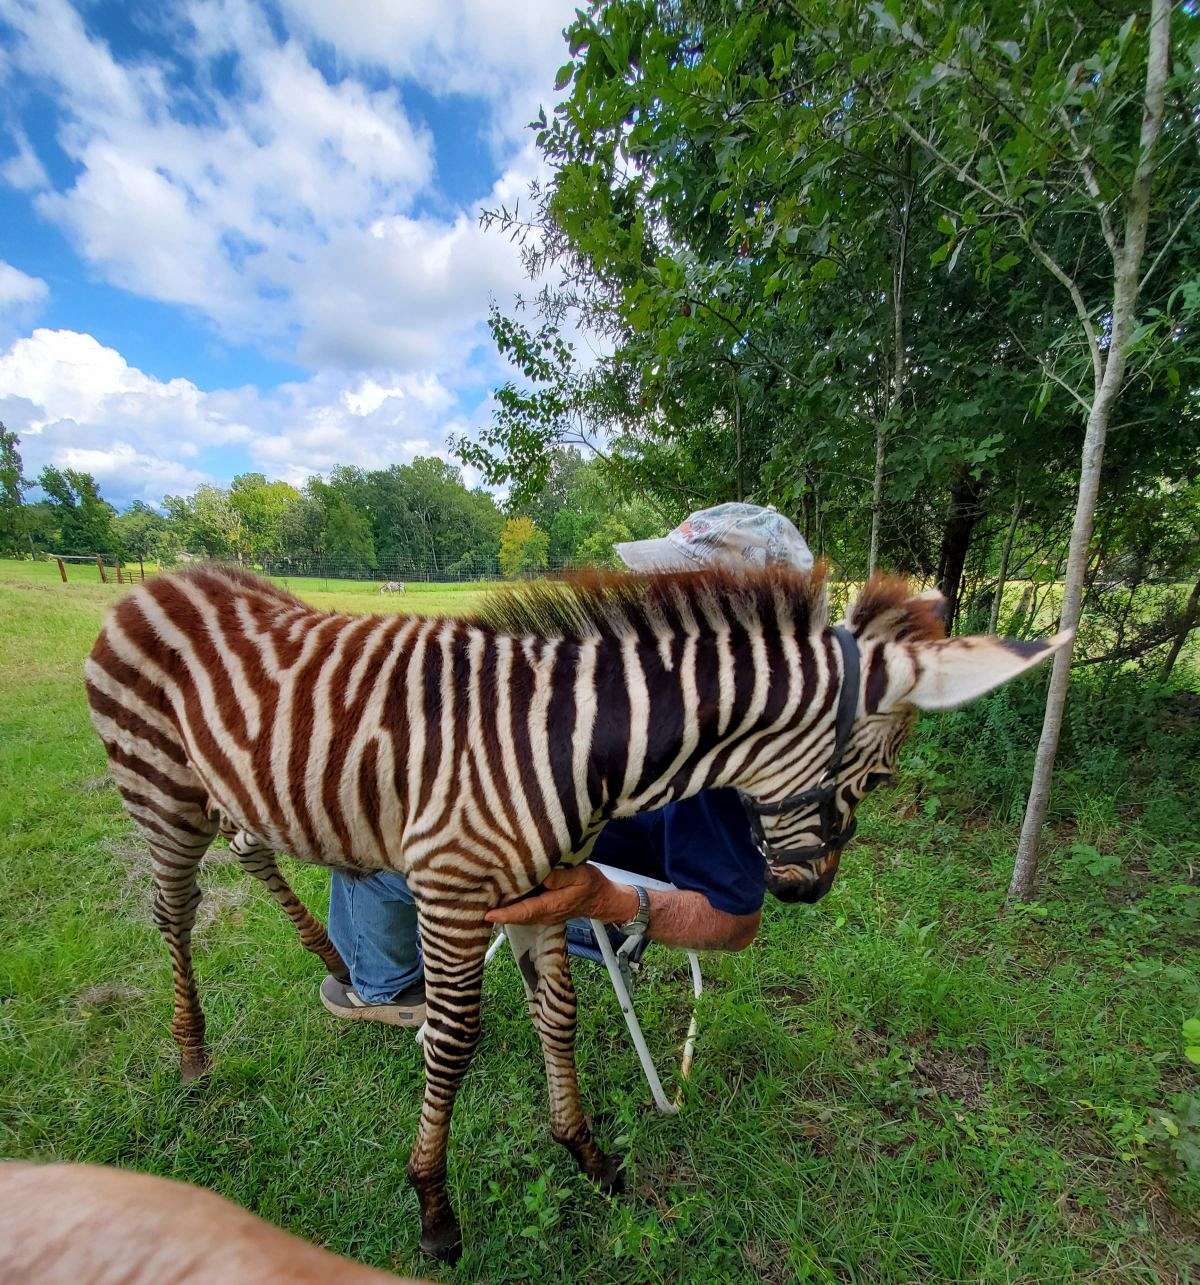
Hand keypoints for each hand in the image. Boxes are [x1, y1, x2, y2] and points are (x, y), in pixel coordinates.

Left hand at [485, 865, 637, 927]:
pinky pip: (522, 910)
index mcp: (551, 905)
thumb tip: (541, 875)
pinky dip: (510, 906)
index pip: (524, 911)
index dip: (505, 914)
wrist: (601, 900)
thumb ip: (561, 876)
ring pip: (518, 914)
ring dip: (502, 909)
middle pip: (516, 915)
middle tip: (474, 903)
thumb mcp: (581, 875)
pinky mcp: (542, 910)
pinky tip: (500, 896)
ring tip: (481, 899)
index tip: (487, 914)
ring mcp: (542, 915)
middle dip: (497, 912)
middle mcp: (544, 914)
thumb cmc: (591, 885)